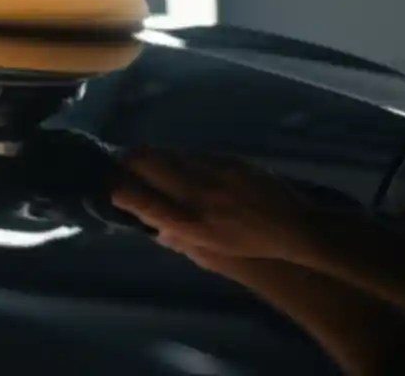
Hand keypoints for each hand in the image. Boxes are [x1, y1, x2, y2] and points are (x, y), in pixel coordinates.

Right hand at [112, 147, 319, 261]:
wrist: (295, 227)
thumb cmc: (250, 244)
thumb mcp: (211, 251)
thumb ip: (179, 239)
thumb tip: (152, 227)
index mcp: (189, 223)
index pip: (139, 199)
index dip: (118, 189)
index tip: (109, 185)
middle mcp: (196, 194)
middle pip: (145, 162)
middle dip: (127, 160)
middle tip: (122, 164)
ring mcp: (212, 171)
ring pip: (167, 152)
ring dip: (152, 155)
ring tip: (148, 160)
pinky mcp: (227, 158)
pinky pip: (192, 153)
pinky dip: (180, 157)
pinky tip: (182, 163)